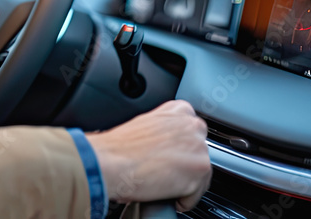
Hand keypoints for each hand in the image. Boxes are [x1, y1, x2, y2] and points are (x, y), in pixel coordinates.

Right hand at [85, 100, 211, 211]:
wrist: (110, 160)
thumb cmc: (118, 146)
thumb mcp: (145, 124)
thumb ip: (165, 129)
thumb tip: (170, 145)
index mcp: (180, 111)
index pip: (194, 133)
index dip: (180, 149)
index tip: (170, 156)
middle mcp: (194, 126)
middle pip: (199, 154)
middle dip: (185, 165)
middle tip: (164, 171)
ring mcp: (199, 149)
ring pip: (201, 176)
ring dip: (184, 183)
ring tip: (161, 183)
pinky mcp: (199, 172)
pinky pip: (195, 195)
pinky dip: (182, 200)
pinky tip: (164, 193)